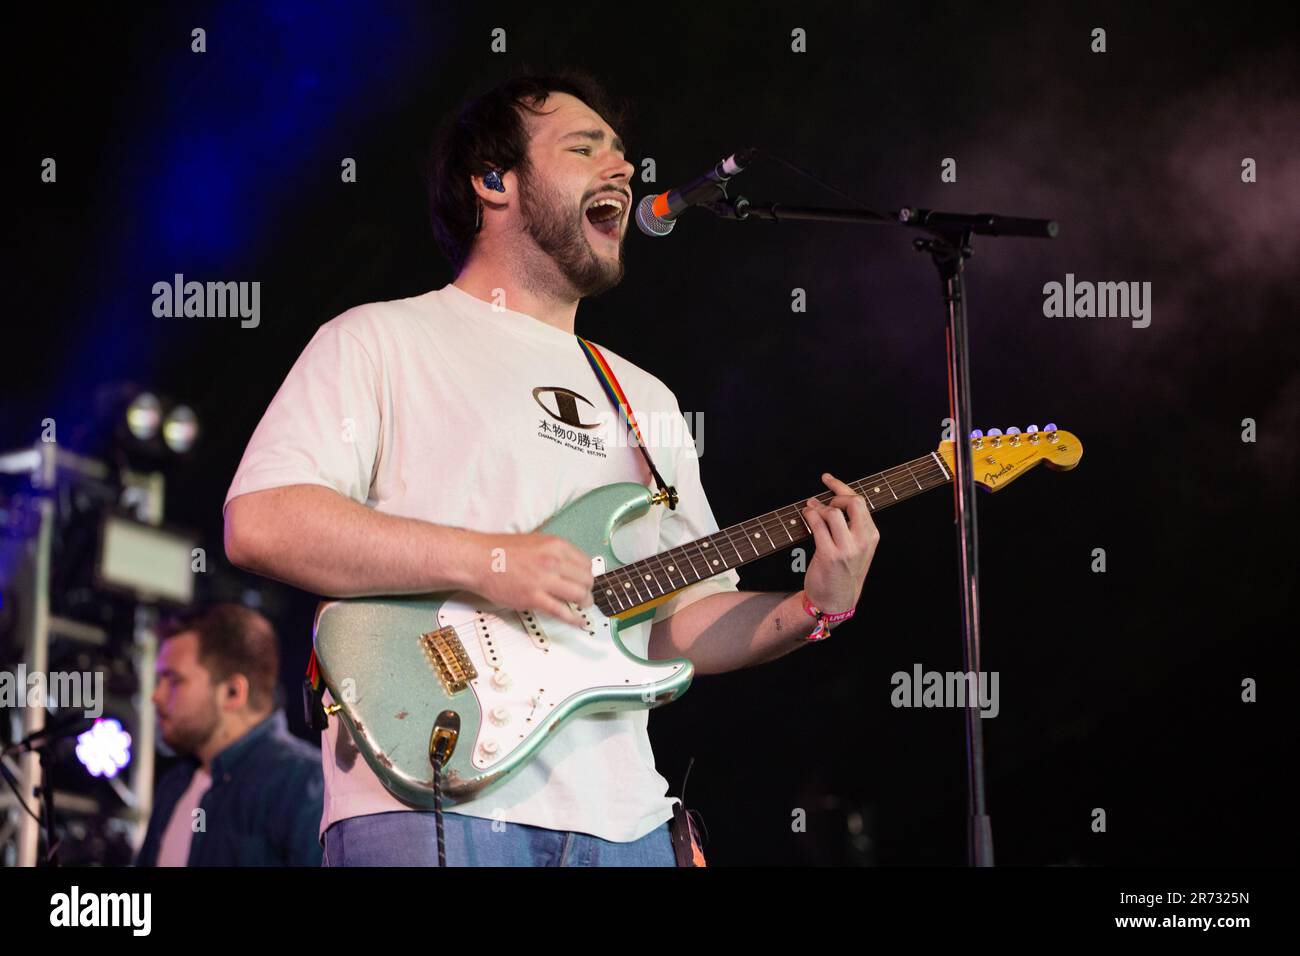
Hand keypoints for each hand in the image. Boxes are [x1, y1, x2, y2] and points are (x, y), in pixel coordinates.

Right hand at [469, 532, 594, 627]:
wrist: (478, 560)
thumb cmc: (501, 551)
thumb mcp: (535, 541)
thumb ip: (555, 552)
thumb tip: (571, 565)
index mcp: (555, 545)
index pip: (586, 563)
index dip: (588, 574)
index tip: (585, 581)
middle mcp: (553, 561)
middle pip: (586, 579)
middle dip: (588, 589)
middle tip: (585, 594)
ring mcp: (543, 580)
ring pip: (579, 595)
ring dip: (585, 603)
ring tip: (582, 606)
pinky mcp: (533, 598)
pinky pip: (562, 612)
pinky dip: (575, 619)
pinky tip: (580, 622)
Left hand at [802, 472, 879, 615]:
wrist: (837, 601)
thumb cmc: (844, 573)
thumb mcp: (858, 549)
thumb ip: (853, 527)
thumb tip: (834, 500)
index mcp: (872, 536)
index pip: (860, 502)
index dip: (842, 487)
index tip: (828, 479)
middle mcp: (863, 541)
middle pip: (853, 502)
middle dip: (834, 495)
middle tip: (823, 501)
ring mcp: (847, 548)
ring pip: (832, 512)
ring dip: (817, 507)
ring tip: (810, 510)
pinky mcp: (829, 554)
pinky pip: (817, 525)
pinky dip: (809, 515)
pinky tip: (806, 516)